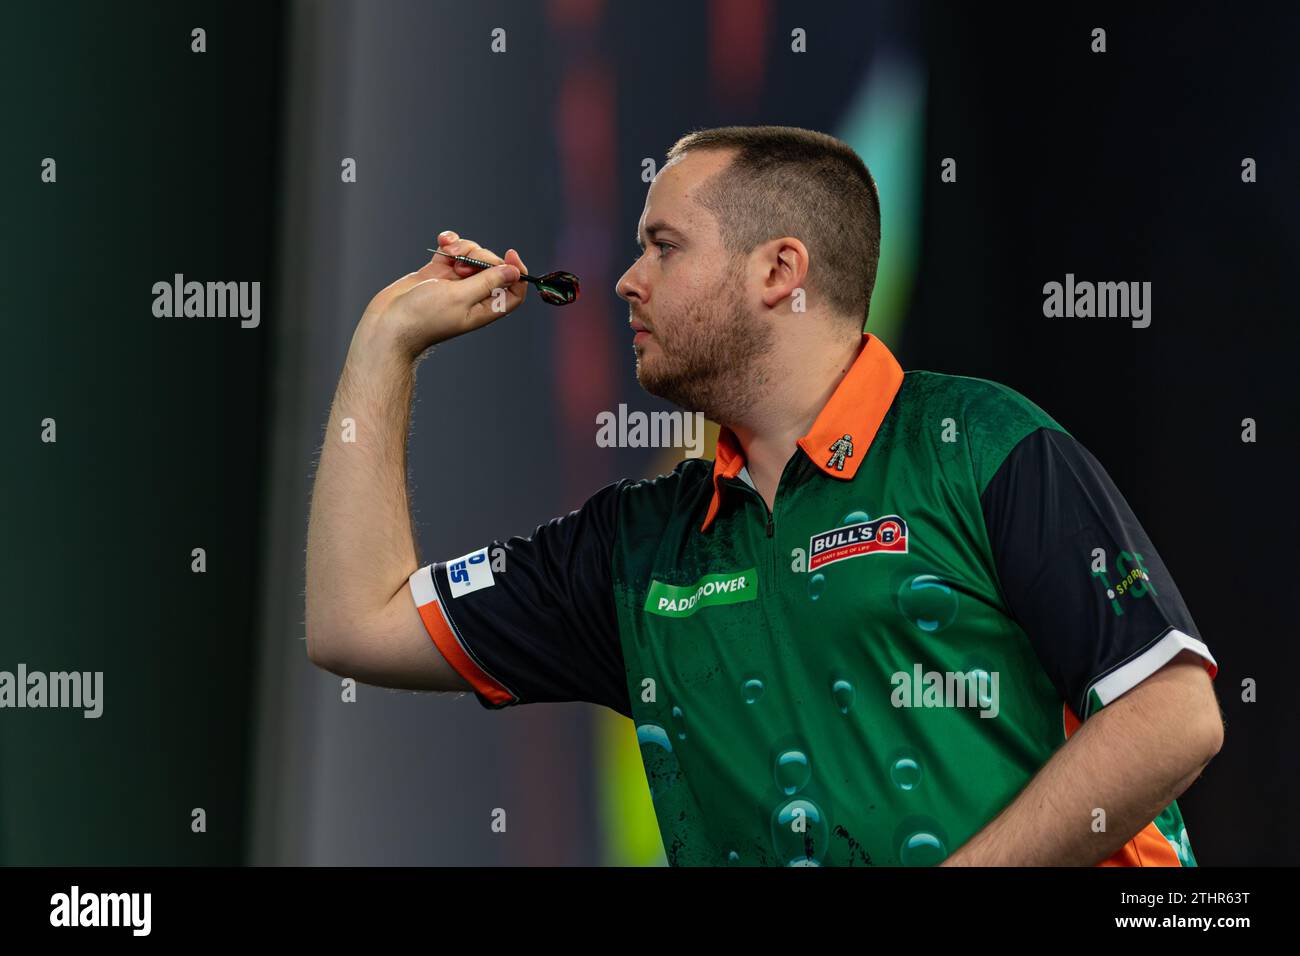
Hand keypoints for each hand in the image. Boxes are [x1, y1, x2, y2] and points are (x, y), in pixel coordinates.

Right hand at [356, 230, 528, 359]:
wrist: (389, 322)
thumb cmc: (424, 317)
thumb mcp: (461, 298)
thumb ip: (487, 282)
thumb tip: (514, 271)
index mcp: (484, 308)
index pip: (514, 290)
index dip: (516, 272)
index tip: (510, 255)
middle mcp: (472, 295)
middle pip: (492, 266)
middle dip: (479, 256)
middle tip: (461, 264)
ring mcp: (454, 283)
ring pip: (471, 255)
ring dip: (461, 248)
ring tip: (446, 254)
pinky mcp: (437, 272)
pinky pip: (451, 251)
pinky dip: (448, 243)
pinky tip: (441, 242)